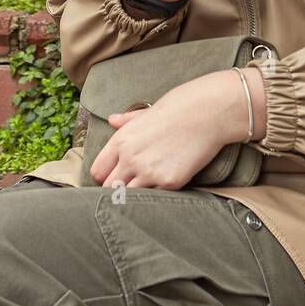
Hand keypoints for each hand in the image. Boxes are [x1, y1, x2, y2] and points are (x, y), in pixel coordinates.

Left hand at [88, 75, 233, 189]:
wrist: (207, 112)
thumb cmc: (179, 107)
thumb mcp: (147, 112)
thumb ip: (127, 120)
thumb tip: (112, 120)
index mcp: (122, 139)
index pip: (97, 171)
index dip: (105, 176)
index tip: (116, 176)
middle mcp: (130, 157)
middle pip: (108, 188)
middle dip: (117, 189)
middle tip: (132, 186)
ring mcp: (148, 172)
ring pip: (127, 198)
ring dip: (135, 196)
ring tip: (147, 189)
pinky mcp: (168, 182)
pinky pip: (154, 198)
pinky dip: (156, 196)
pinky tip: (164, 187)